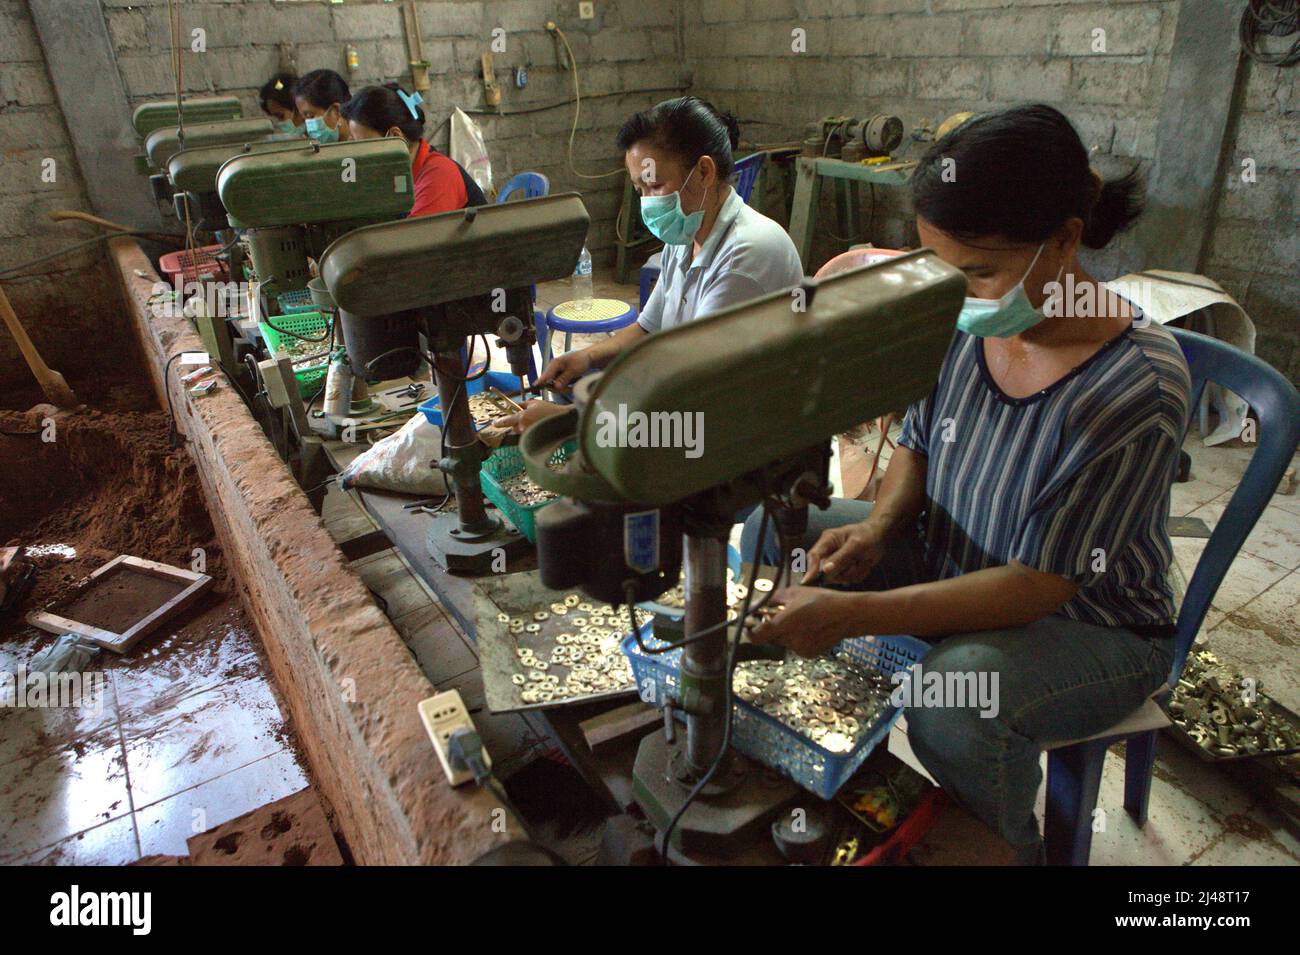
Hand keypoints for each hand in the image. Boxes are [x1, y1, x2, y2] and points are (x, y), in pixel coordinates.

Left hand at [496, 399, 569, 433]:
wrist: (561, 419)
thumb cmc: (548, 409)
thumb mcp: (534, 403)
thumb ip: (523, 404)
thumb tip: (516, 406)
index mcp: (521, 417)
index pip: (506, 421)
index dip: (499, 422)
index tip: (495, 423)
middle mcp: (523, 427)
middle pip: (513, 427)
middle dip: (516, 423)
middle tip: (524, 417)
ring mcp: (528, 434)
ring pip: (520, 431)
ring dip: (523, 426)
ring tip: (534, 421)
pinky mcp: (534, 438)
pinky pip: (527, 434)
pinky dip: (530, 430)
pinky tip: (538, 425)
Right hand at [537, 349, 592, 390]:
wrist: (588, 357)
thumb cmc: (580, 360)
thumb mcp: (573, 370)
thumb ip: (564, 378)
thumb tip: (555, 387)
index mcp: (555, 364)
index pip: (546, 374)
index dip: (540, 381)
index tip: (534, 386)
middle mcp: (553, 369)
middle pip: (550, 384)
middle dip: (561, 388)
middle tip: (572, 387)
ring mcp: (556, 373)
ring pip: (556, 386)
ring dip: (566, 387)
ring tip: (576, 381)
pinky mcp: (560, 377)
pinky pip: (561, 386)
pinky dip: (568, 385)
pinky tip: (575, 380)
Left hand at [748, 586, 862, 656]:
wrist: (847, 615)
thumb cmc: (821, 600)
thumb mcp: (794, 592)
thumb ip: (773, 600)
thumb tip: (759, 604)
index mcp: (784, 624)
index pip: (755, 636)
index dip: (749, 631)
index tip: (749, 623)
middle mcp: (790, 640)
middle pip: (769, 637)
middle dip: (770, 627)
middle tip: (776, 616)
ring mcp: (799, 649)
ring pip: (782, 641)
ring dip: (784, 632)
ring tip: (799, 620)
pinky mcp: (808, 654)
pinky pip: (794, 646)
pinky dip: (796, 638)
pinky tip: (808, 628)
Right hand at [804, 521, 888, 584]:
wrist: (880, 535)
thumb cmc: (868, 535)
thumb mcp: (856, 545)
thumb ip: (840, 557)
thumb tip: (825, 570)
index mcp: (827, 540)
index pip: (813, 556)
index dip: (809, 569)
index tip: (806, 582)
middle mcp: (828, 551)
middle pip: (825, 571)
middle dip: (843, 571)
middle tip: (856, 563)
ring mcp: (835, 562)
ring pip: (837, 577)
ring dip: (852, 573)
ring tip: (862, 562)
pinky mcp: (843, 569)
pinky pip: (847, 579)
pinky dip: (857, 575)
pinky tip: (863, 565)